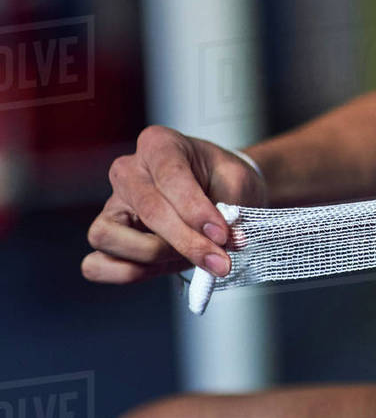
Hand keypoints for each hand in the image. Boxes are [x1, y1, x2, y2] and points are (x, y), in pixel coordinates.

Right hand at [82, 126, 266, 283]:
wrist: (223, 193)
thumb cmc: (225, 182)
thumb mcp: (237, 183)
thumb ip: (229, 210)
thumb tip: (215, 243)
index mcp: (160, 144)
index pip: (171, 177)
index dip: (197, 211)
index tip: (223, 235)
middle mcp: (129, 171)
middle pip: (148, 210)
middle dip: (187, 241)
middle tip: (219, 260)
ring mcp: (113, 205)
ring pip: (108, 236)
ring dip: (153, 257)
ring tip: (190, 257)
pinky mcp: (109, 237)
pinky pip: (96, 264)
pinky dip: (124, 273)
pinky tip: (161, 269)